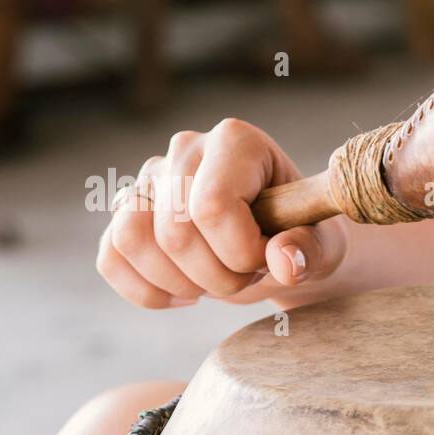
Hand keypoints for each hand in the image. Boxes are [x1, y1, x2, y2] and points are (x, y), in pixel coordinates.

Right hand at [96, 118, 347, 307]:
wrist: (279, 245)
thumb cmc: (302, 236)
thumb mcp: (323, 245)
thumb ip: (309, 250)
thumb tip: (283, 261)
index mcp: (236, 141)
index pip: (212, 206)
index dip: (240, 251)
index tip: (268, 259)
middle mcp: (185, 149)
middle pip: (174, 232)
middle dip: (216, 276)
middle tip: (247, 275)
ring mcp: (149, 179)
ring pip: (131, 239)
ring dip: (178, 283)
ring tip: (215, 283)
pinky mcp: (127, 213)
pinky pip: (110, 257)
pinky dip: (145, 291)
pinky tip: (184, 294)